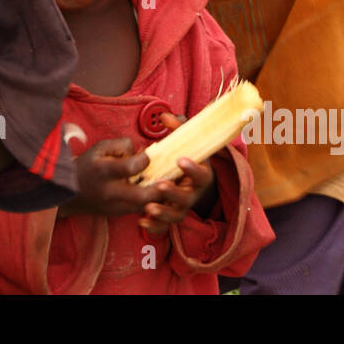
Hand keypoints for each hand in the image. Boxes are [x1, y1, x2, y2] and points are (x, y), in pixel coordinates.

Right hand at [59, 138, 159, 218]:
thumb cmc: (87, 165)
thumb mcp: (100, 147)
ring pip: (145, 206)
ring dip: (159, 197)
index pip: (130, 167)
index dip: (144, 160)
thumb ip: (122, 145)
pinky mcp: (118, 214)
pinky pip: (140, 209)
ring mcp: (114, 206)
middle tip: (169, 179)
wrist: (69, 191)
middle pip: (142, 196)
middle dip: (160, 188)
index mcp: (103, 171)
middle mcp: (109, 191)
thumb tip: (143, 153)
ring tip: (167, 186)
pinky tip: (156, 192)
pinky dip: (151, 201)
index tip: (147, 156)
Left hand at [137, 113, 214, 233]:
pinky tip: (141, 221)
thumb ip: (177, 129)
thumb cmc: (183, 156)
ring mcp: (181, 207)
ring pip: (176, 215)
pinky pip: (164, 227)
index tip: (180, 159)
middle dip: (174, 193)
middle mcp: (192, 193)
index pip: (202, 175)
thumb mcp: (184, 142)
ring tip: (149, 208)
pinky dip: (154, 227)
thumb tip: (165, 116)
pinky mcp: (170, 216)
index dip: (193, 168)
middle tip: (161, 185)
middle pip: (187, 198)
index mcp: (199, 175)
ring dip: (163, 212)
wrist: (185, 179)